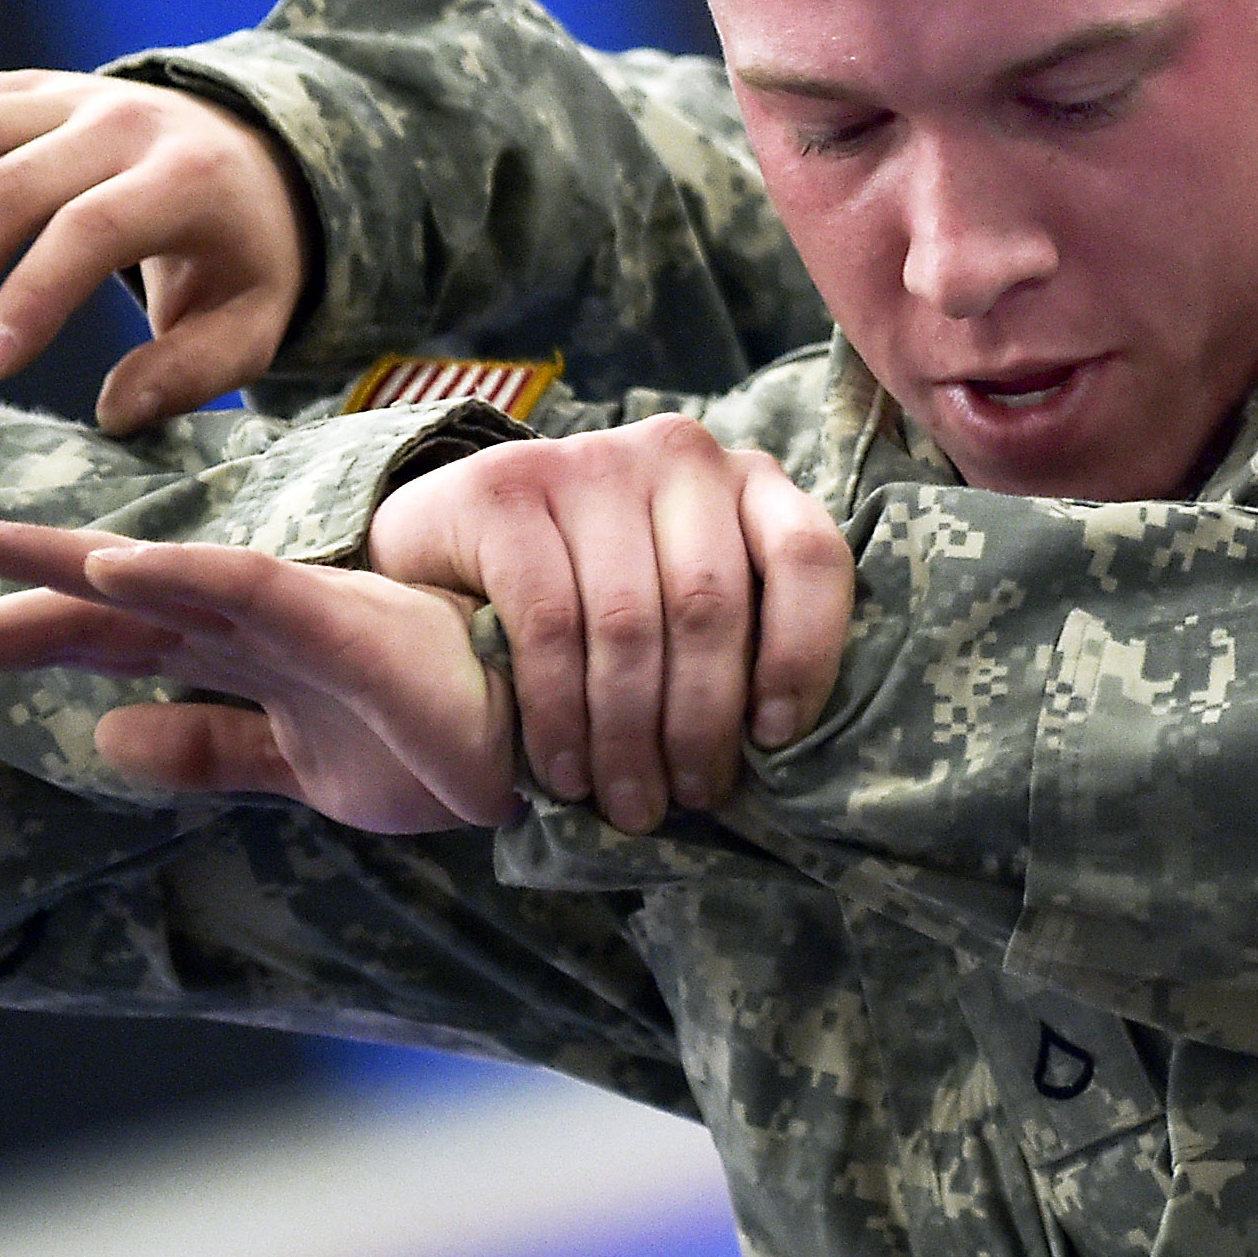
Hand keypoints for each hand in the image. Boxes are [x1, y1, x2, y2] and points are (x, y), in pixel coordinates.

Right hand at [0, 71, 312, 434]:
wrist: (256, 161)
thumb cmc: (244, 259)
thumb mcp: (254, 324)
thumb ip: (195, 372)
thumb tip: (115, 412)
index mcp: (192, 177)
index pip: (91, 228)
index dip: (29, 296)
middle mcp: (127, 118)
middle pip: (3, 186)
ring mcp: (72, 91)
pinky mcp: (28, 83)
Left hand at [0, 515, 514, 831]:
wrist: (548, 748)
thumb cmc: (445, 743)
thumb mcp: (306, 769)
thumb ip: (214, 750)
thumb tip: (106, 735)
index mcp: (240, 657)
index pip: (102, 642)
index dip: (6, 646)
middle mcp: (253, 623)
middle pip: (104, 608)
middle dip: (1, 617)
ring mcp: (297, 616)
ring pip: (159, 578)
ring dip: (65, 565)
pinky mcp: (344, 620)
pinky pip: (250, 586)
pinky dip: (181, 572)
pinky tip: (111, 567)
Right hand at [367, 415, 853, 829]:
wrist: (449, 555)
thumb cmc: (602, 600)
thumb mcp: (688, 607)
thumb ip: (743, 639)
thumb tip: (781, 740)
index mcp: (750, 480)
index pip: (807, 556)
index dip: (801, 653)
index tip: (774, 737)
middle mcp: (679, 454)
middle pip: (711, 604)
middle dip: (701, 722)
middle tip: (687, 798)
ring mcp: (590, 461)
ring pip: (630, 622)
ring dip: (629, 735)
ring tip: (628, 802)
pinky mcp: (506, 487)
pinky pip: (549, 622)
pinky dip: (560, 712)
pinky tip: (563, 771)